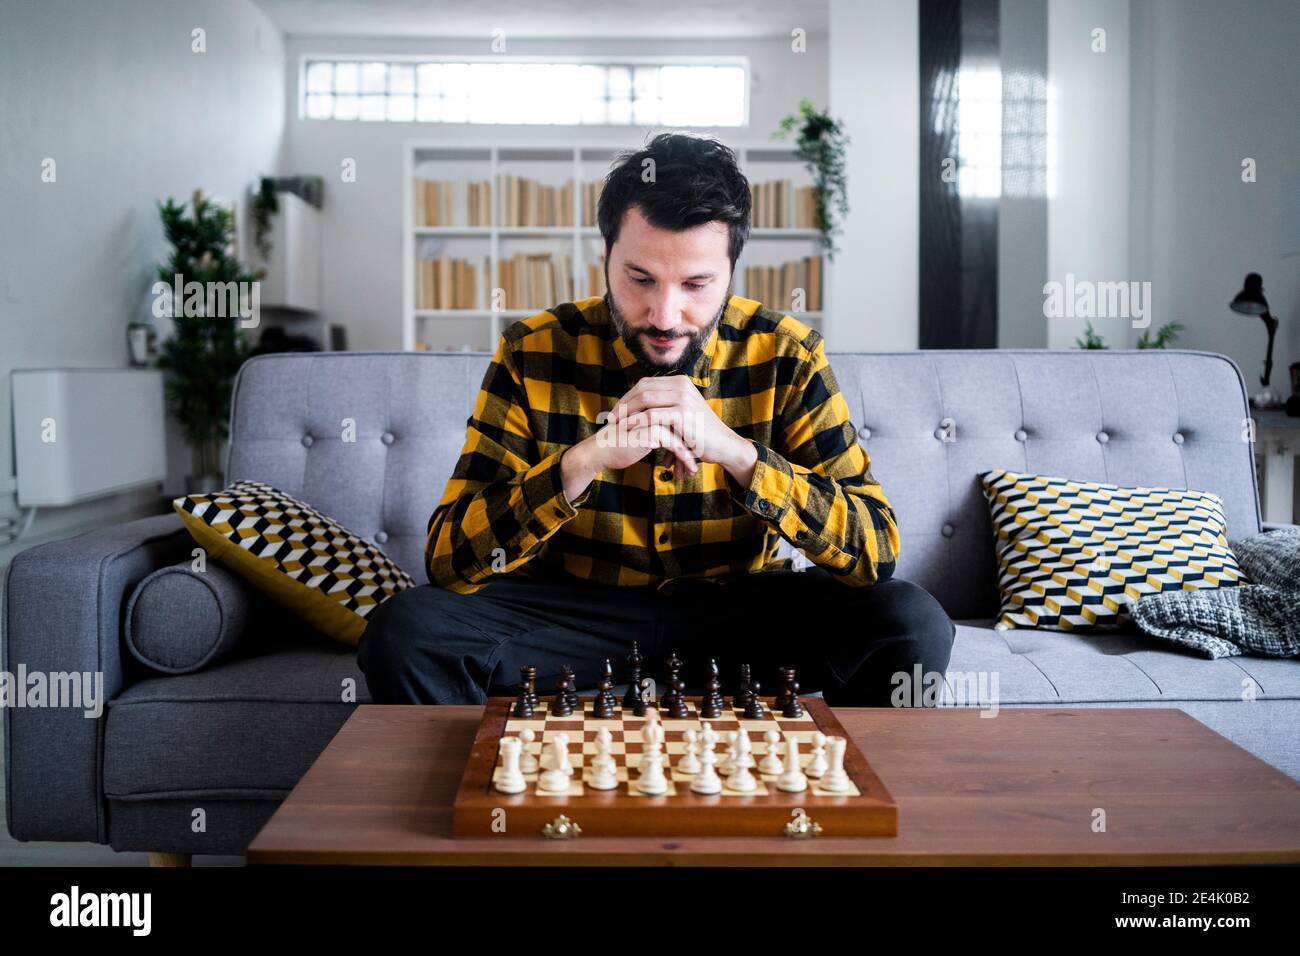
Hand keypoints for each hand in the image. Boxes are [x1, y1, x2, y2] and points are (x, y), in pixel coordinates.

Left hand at [604, 375, 745, 479]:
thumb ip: (664, 406)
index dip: (627, 396)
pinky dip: (636, 421)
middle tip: (611, 417)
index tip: (616, 410)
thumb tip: (640, 405)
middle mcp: (681, 385)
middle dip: (623, 403)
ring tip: (615, 423)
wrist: (723, 444)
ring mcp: (682, 398)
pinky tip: (626, 429)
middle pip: (642, 388)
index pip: (645, 384)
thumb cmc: (701, 433)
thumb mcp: (683, 412)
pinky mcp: (682, 414)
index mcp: (680, 382)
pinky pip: (652, 415)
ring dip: (626, 411)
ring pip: (645, 399)